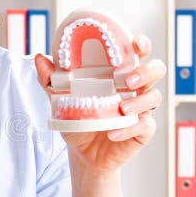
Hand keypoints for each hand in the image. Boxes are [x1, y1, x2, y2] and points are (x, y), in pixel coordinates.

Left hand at [35, 35, 165, 173]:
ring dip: (140, 101)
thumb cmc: (78, 119)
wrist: (83, 153)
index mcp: (118, 73)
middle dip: (146, 71)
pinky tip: (113, 133)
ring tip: (122, 108)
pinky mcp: (142, 130)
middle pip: (156, 70)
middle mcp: (135, 88)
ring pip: (154, 97)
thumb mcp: (61, 99)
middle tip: (128, 80)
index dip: (141, 45)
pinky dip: (128, 128)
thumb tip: (39, 58)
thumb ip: (50, 79)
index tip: (136, 43)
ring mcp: (141, 108)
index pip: (137, 53)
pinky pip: (144, 125)